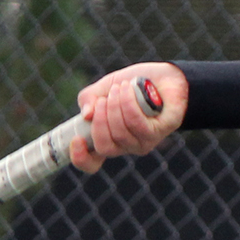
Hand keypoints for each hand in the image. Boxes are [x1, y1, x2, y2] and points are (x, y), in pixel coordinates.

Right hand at [70, 62, 188, 173]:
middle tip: (104, 98)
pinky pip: (138, 124)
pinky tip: (128, 90)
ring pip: (121, 133)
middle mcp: (125, 146)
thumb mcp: (103, 88)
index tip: (76, 139)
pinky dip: (129, 104)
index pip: (91, 163)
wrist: (163, 75)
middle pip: (105, 147)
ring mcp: (143, 142)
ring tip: (119, 88)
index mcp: (108, 139)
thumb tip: (86, 115)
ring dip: (115, 107)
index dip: (80, 158)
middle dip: (100, 120)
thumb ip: (89, 99)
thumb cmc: (131, 85)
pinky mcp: (159, 132)